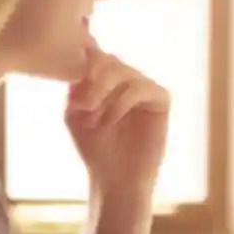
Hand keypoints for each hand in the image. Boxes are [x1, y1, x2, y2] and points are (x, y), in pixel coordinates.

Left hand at [66, 44, 170, 194]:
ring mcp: (145, 88)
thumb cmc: (95, 148)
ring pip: (123, 70)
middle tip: (82, 106)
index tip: (71, 89)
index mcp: (106, 79)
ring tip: (93, 118)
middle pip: (107, 58)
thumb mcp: (74, 112)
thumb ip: (75, 85)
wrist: (116, 179)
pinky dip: (121, 102)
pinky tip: (110, 121)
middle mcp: (127, 79)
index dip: (81, 63)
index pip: (94, 54)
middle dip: (90, 79)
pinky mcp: (161, 100)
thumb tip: (83, 58)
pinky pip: (140, 87)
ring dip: (102, 92)